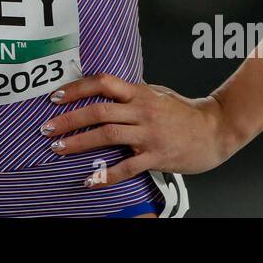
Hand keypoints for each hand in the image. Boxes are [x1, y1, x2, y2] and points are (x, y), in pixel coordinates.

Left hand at [41, 73, 235, 186]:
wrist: (215, 129)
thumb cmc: (185, 112)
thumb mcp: (157, 93)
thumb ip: (132, 93)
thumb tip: (104, 89)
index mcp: (140, 92)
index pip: (103, 83)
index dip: (77, 88)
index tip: (55, 96)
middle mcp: (142, 110)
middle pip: (99, 111)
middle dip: (69, 119)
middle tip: (47, 128)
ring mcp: (149, 134)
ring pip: (108, 135)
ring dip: (79, 142)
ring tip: (59, 148)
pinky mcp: (157, 156)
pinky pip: (127, 167)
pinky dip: (106, 174)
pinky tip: (91, 179)